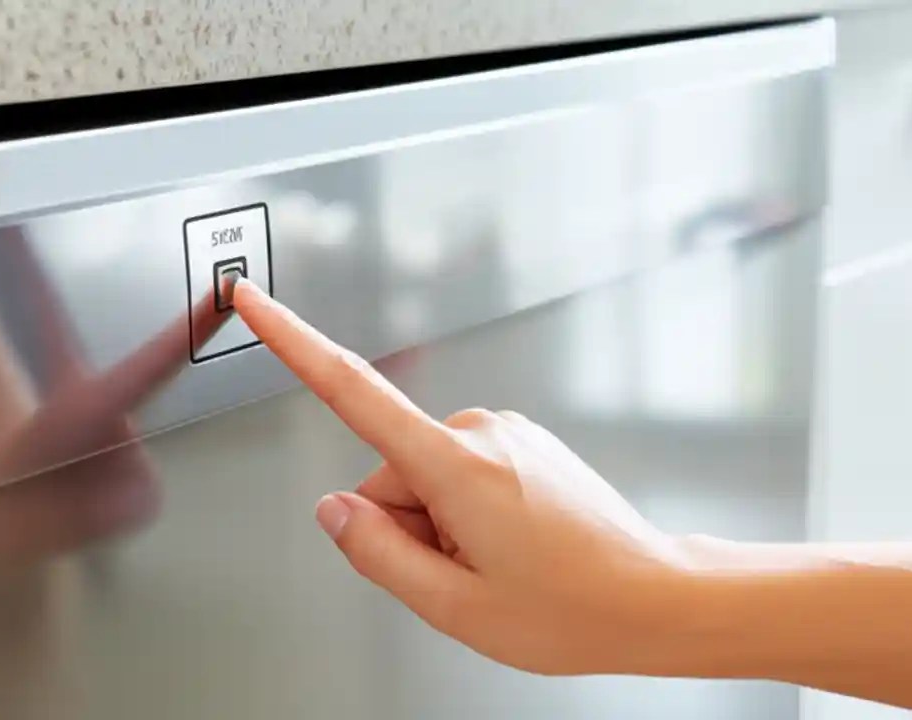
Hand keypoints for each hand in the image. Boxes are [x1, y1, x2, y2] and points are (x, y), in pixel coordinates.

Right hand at [232, 278, 689, 675]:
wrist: (658, 597)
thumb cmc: (574, 609)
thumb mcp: (454, 606)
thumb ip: (376, 554)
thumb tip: (334, 511)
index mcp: (455, 465)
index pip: (351, 391)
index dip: (291, 341)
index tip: (253, 301)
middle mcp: (480, 430)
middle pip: (389, 475)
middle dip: (407, 528)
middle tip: (464, 574)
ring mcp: (505, 432)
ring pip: (425, 480)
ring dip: (440, 526)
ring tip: (498, 566)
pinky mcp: (520, 440)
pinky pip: (460, 474)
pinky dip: (467, 513)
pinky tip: (512, 547)